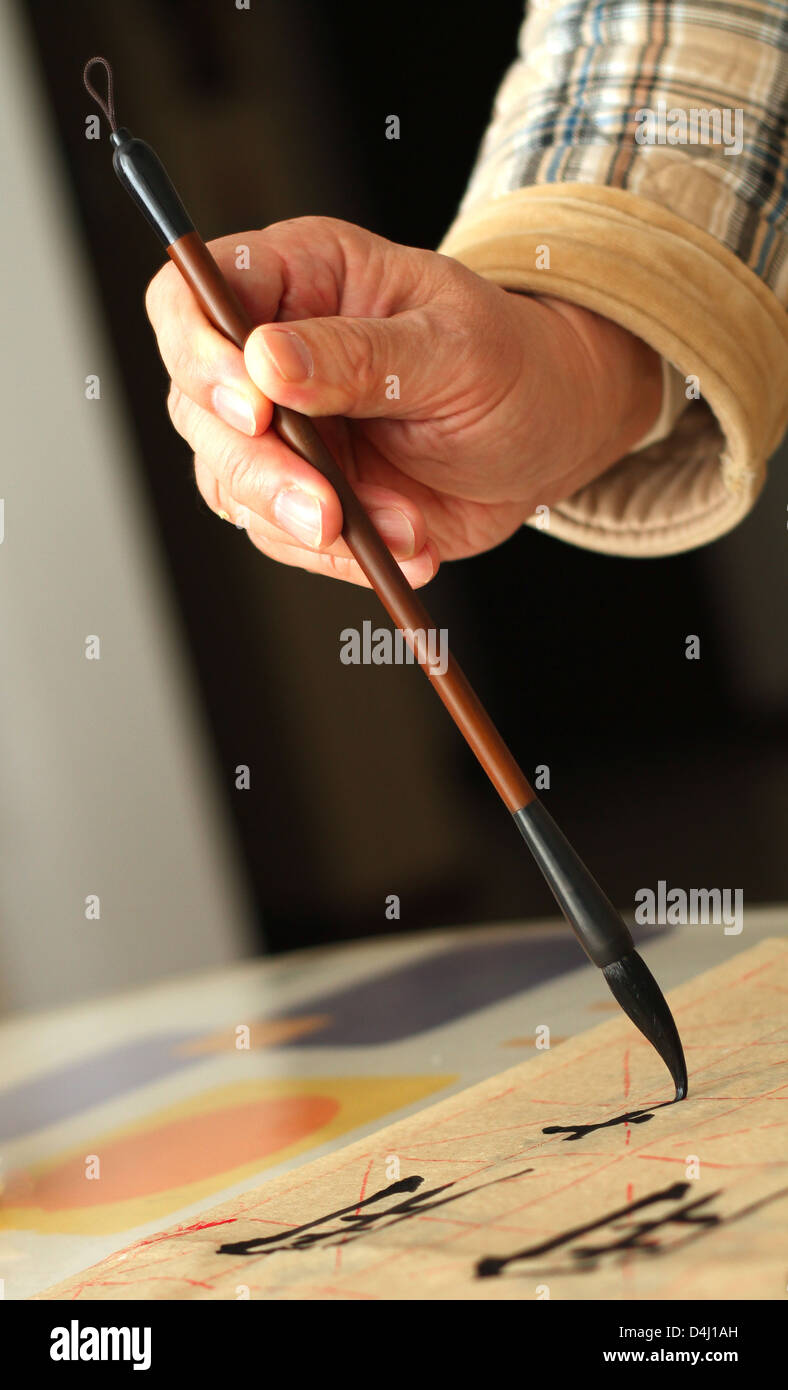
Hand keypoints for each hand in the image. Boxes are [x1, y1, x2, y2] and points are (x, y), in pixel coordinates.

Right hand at [146, 216, 660, 586]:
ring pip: (227, 481)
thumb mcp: (455, 347)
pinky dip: (338, 556)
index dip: (196, 350)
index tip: (254, 408)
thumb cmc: (511, 364)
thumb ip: (360, 354)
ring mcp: (279, 428)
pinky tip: (406, 547)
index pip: (190, 297)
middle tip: (326, 509)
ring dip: (302, 523)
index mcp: (298, 277)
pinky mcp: (300, 492)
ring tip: (398, 530)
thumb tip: (264, 361)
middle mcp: (269, 350)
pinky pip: (279, 534)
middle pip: (197, 405)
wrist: (549, 438)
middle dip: (257, 469)